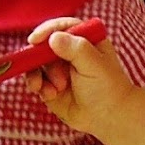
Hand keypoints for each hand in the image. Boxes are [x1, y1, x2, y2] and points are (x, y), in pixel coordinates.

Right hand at [24, 18, 135, 136]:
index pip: (62, 27)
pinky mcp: (49, 85)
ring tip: (53, 89)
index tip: (35, 40)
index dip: (47, 31)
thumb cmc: (108, 88)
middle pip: (43, 45)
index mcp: (83, 39)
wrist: (109, 117)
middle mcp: (68, 52)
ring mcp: (57, 69)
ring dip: (38, 75)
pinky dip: (39, 86)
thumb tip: (54, 37)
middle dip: (39, 58)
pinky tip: (51, 94)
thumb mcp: (95, 65)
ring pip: (35, 64)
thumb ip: (76, 49)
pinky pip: (35, 81)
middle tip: (39, 68)